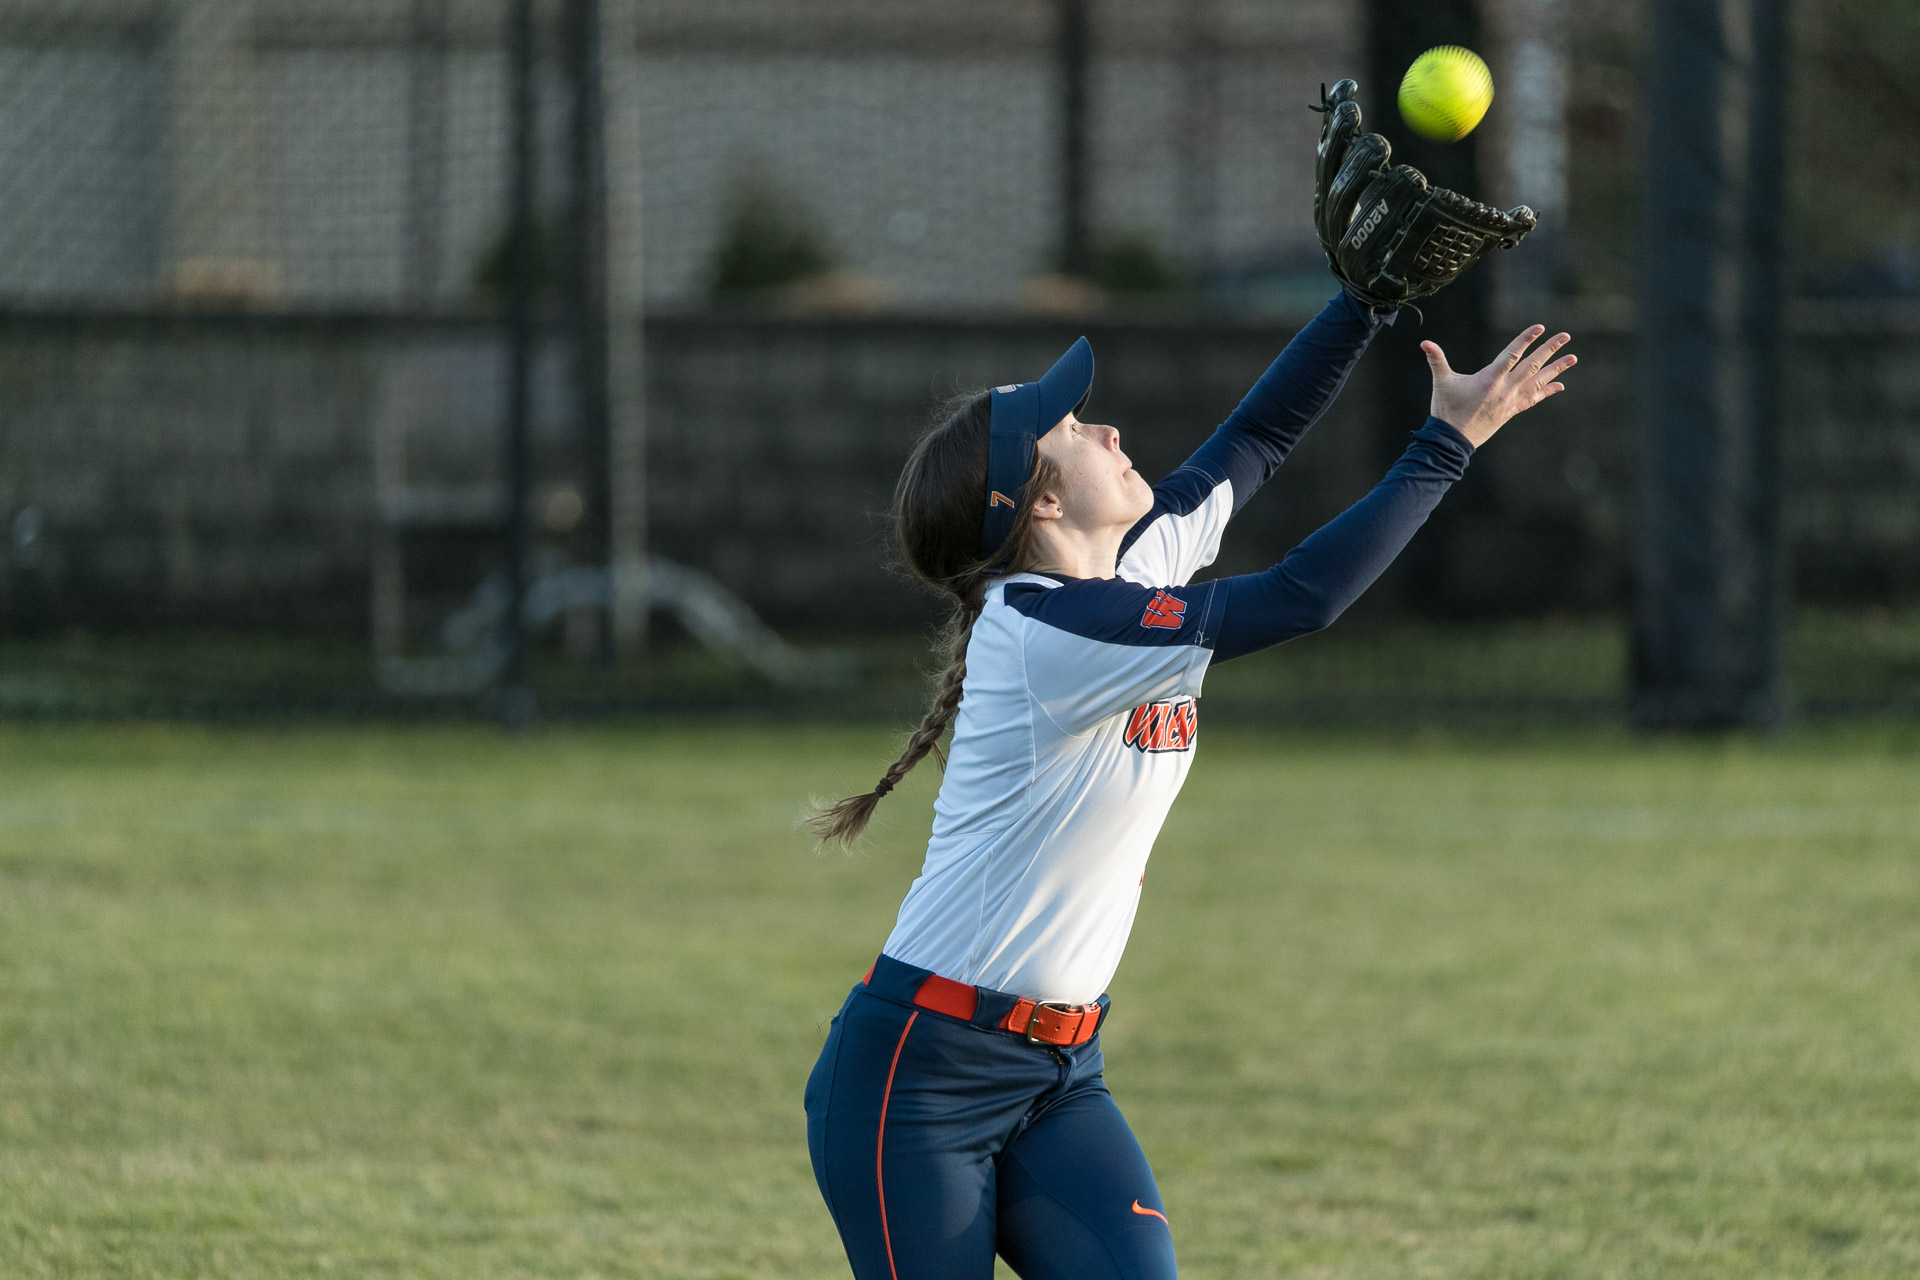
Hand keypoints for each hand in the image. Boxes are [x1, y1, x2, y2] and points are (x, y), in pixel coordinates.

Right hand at [1421, 325, 1574, 447]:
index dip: (1525, 339)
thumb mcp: (1442, 383)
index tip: (1540, 327)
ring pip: (1538, 381)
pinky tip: (1560, 385)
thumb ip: (1436, 360)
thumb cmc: (1447, 409)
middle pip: (1532, 365)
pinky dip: (1547, 391)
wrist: (1453, 441)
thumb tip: (1424, 342)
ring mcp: (1511, 401)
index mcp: (1489, 379)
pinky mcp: (1511, 411)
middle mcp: (1505, 389)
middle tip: (1565, 336)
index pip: (1511, 354)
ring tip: (1573, 358)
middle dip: (1550, 349)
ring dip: (1556, 369)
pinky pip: (1534, 399)